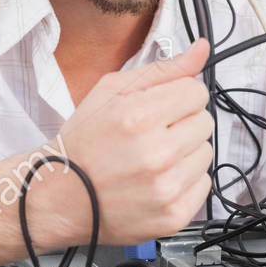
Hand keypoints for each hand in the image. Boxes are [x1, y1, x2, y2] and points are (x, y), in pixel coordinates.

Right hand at [30, 39, 213, 246]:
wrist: (59, 198)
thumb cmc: (82, 145)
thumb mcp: (111, 93)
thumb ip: (162, 70)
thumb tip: (201, 49)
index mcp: (139, 117)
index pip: (196, 92)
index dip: (177, 98)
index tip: (159, 109)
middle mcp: (156, 154)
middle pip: (204, 122)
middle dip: (181, 124)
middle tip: (150, 137)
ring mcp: (166, 189)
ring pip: (206, 154)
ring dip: (184, 154)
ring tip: (151, 161)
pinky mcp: (173, 217)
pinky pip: (203, 185)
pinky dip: (185, 182)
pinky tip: (156, 181)